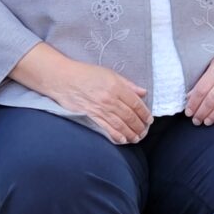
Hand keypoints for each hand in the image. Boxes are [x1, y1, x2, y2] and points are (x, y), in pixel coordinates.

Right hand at [28, 55, 150, 144]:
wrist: (64, 79)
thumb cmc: (86, 74)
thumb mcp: (110, 73)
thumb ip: (128, 84)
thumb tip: (143, 92)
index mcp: (116, 87)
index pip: (135, 103)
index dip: (144, 113)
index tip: (149, 119)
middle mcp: (110, 99)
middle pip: (129, 116)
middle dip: (139, 126)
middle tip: (145, 132)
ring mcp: (100, 109)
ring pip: (120, 124)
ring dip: (130, 133)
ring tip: (136, 138)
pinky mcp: (91, 116)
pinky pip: (106, 128)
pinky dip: (116, 135)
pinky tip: (122, 140)